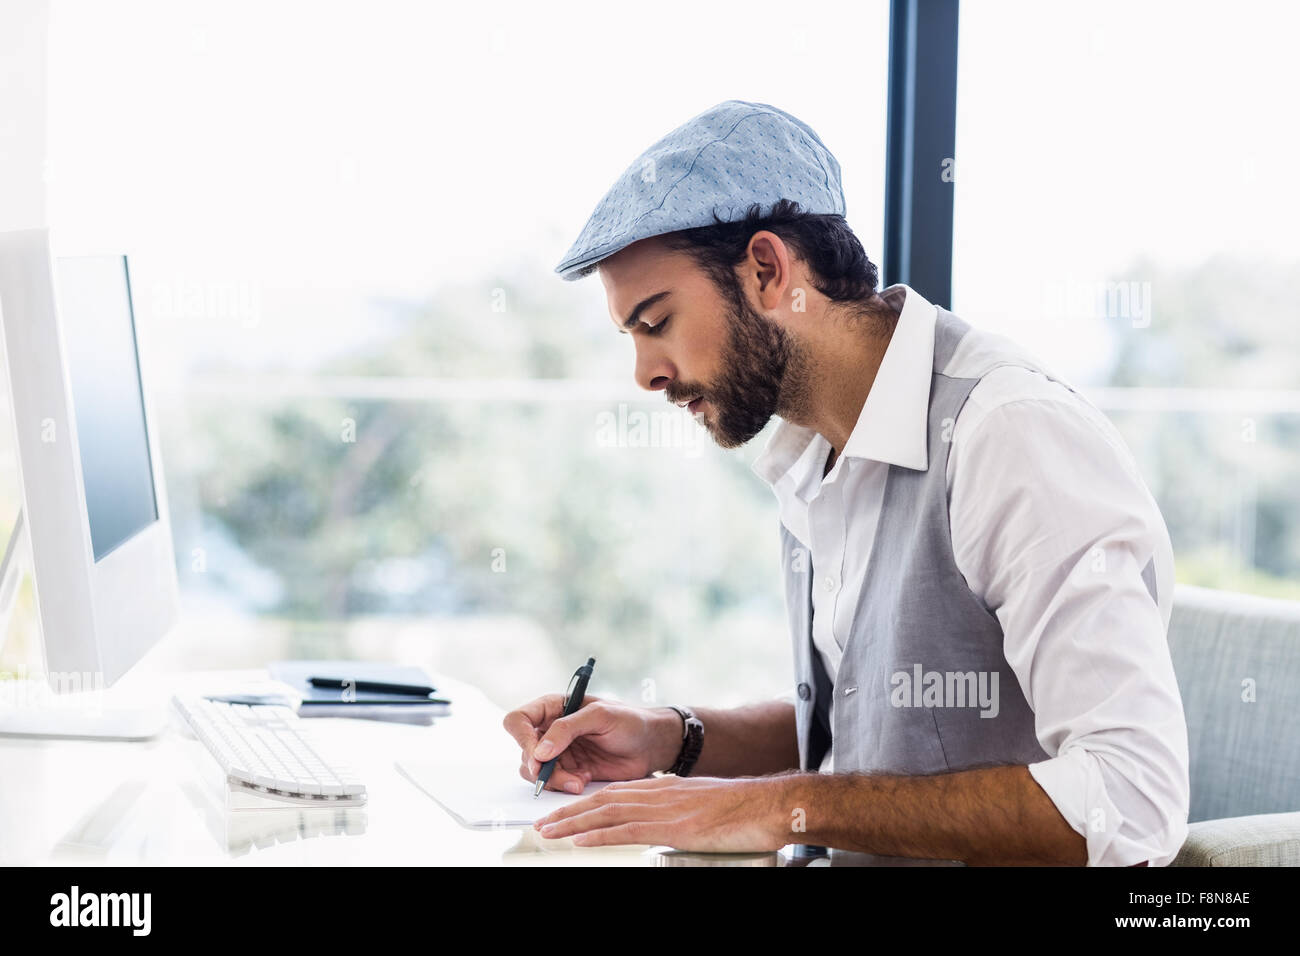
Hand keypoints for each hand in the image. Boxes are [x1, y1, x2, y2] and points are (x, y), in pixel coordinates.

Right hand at [501, 694, 680, 793]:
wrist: (651, 746)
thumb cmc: (630, 721)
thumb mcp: (601, 716)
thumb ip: (568, 729)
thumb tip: (539, 752)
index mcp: (553, 707)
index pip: (519, 720)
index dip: (522, 740)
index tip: (538, 757)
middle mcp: (550, 730)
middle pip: (524, 752)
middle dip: (540, 768)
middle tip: (563, 777)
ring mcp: (558, 753)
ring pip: (534, 772)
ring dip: (553, 781)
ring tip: (579, 781)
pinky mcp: (568, 772)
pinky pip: (552, 784)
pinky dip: (564, 787)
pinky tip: (584, 782)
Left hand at [532, 775, 791, 851]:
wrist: (768, 805)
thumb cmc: (742, 808)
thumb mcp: (700, 803)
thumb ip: (676, 808)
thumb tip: (662, 820)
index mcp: (663, 788)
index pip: (615, 792)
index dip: (586, 801)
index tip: (564, 810)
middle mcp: (657, 793)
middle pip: (603, 800)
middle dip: (570, 811)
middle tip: (543, 821)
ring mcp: (663, 809)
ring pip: (607, 813)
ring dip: (574, 823)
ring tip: (549, 831)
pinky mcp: (672, 827)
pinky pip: (627, 830)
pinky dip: (599, 834)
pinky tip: (580, 839)